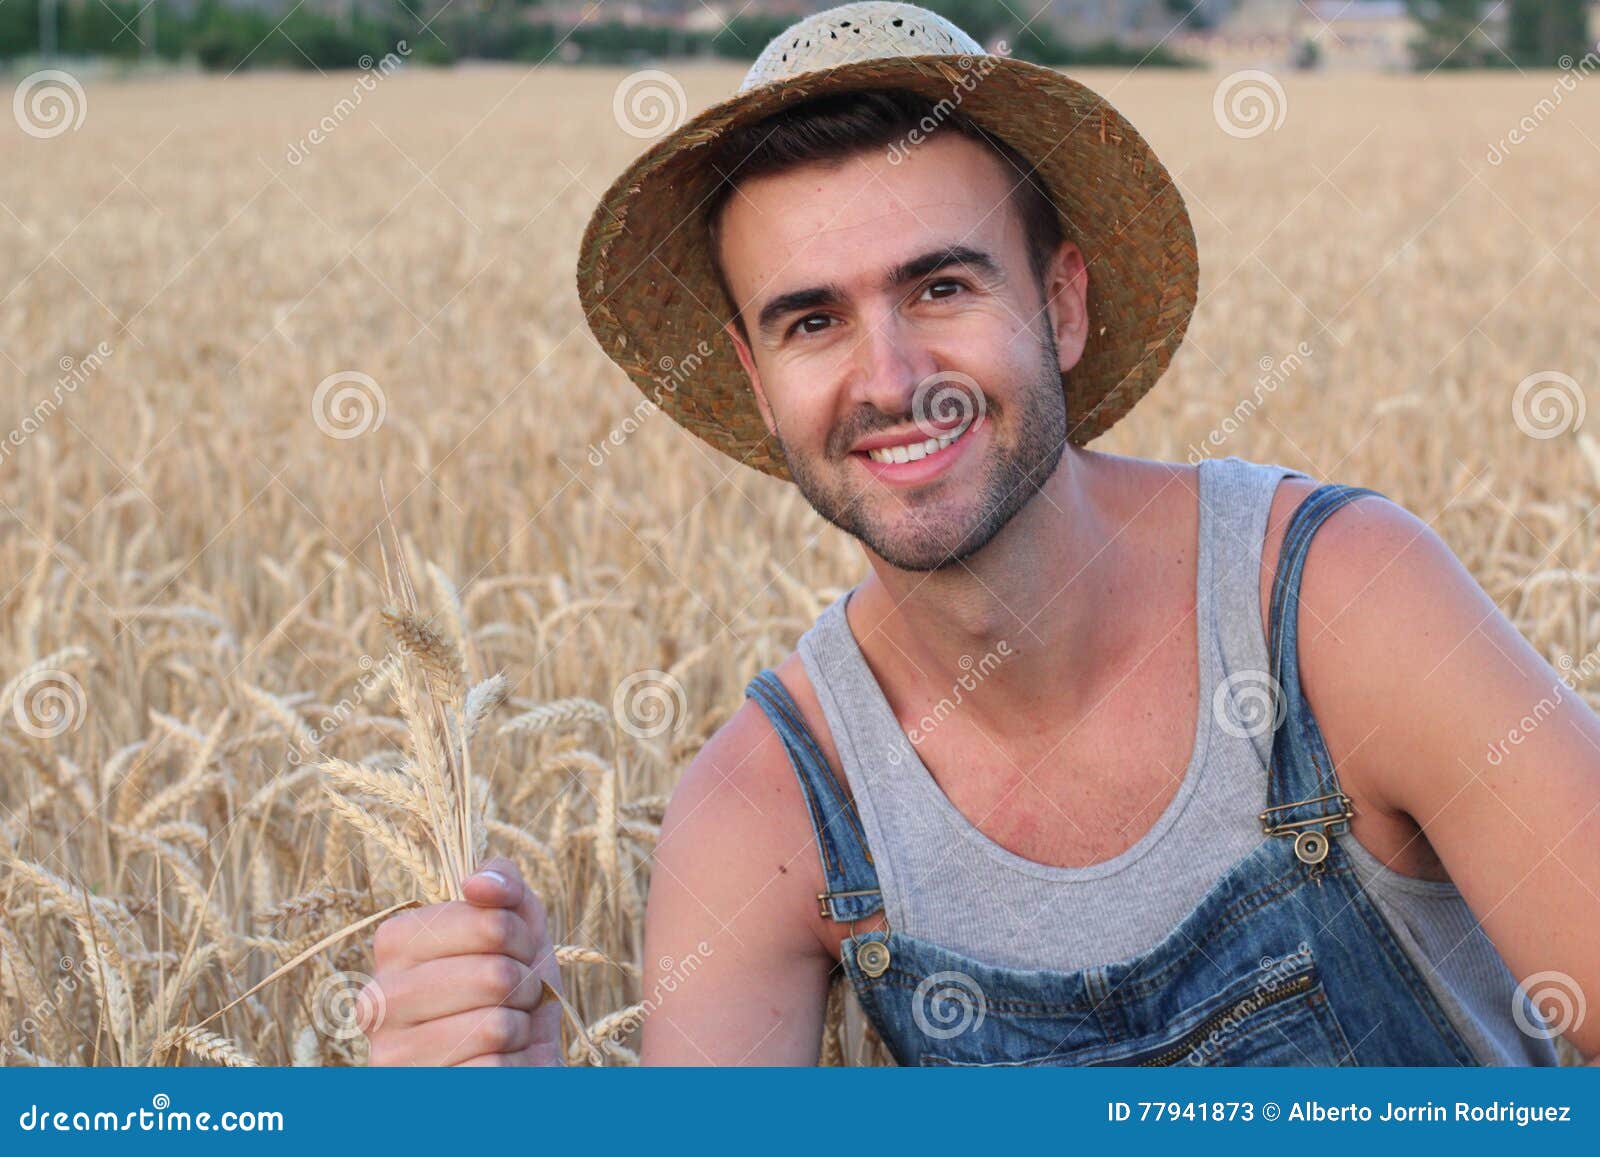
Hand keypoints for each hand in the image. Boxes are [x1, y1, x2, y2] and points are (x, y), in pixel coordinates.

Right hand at [361, 857, 565, 1065]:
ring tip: (504, 1035)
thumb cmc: (514, 991)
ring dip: (520, 1031)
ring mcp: (391, 1057)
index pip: (488, 922)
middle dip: (523, 988)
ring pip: (495, 1026)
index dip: (519, 938)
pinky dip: (515, 1070)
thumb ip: (503, 885)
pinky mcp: (417, 1096)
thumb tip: (475, 884)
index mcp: (395, 944)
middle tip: (512, 999)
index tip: (512, 952)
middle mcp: (378, 1001)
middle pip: (494, 976)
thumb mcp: (520, 926)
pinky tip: (496, 1069)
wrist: (519, 1066)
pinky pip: (495, 1073)